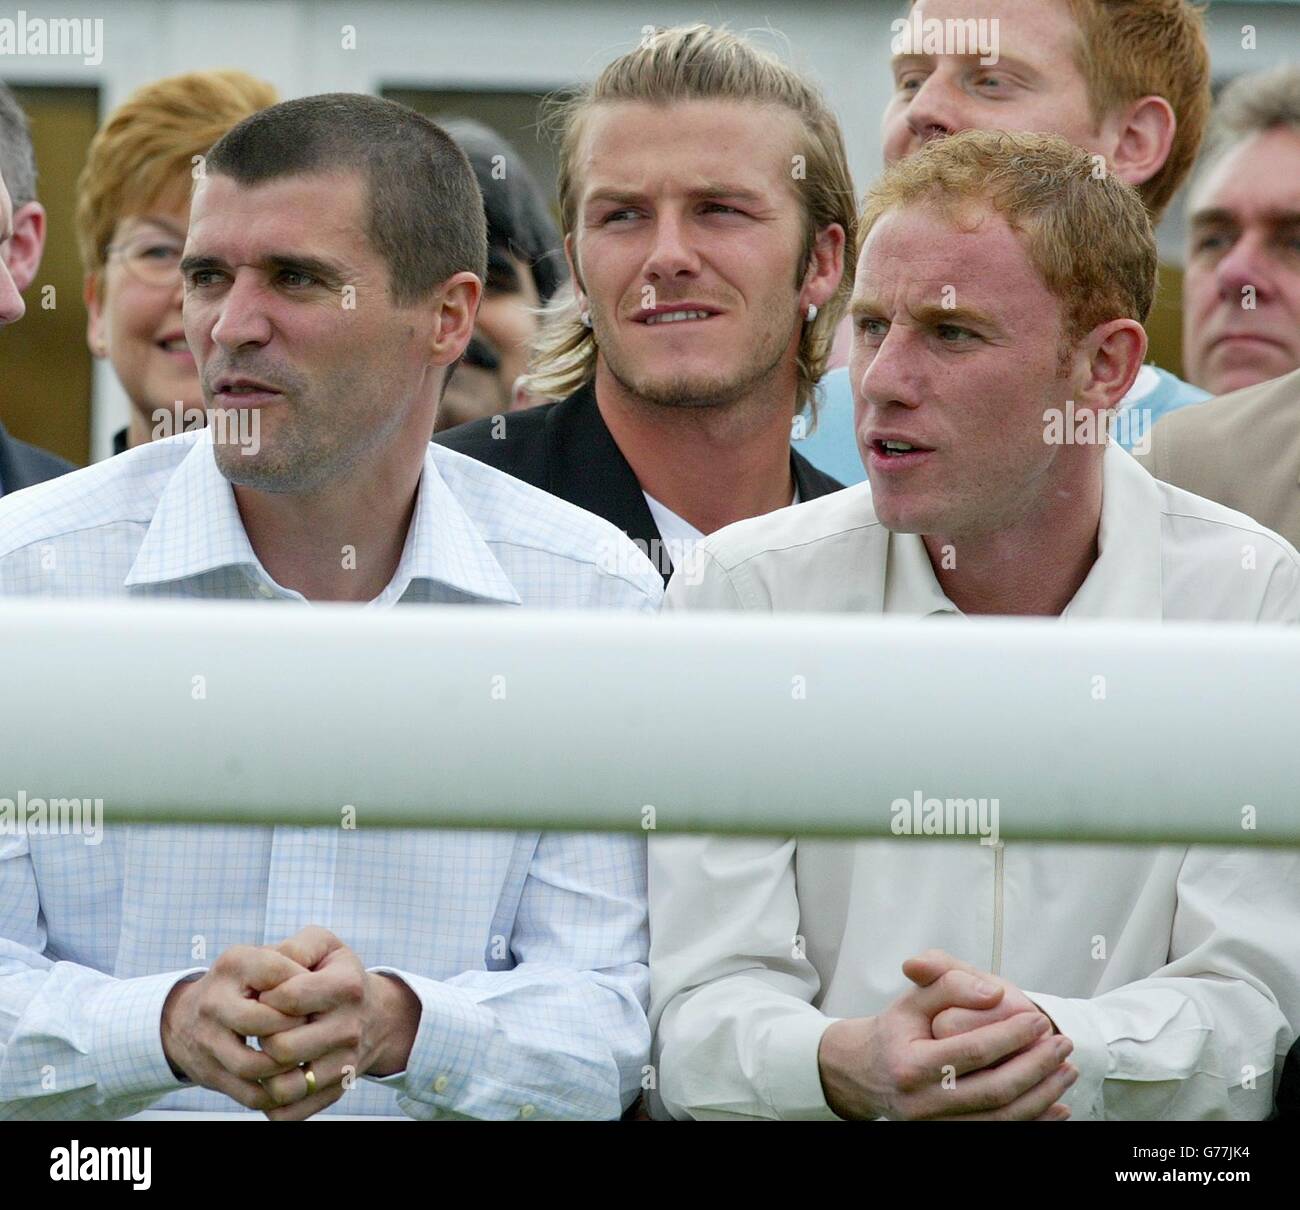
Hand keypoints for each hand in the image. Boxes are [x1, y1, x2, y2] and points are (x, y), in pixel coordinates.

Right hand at [160, 946, 308, 1110]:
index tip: (316, 995)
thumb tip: (317, 980)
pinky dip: (274, 1092)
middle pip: (264, 1022)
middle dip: (296, 1028)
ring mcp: (208, 1039)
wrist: (186, 1017)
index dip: (304, 987)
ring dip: (286, 1065)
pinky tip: (291, 1080)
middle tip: (313, 1027)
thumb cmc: (246, 982)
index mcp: (236, 963)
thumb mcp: (266, 956)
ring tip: (303, 1055)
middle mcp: (215, 1000)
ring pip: (254, 1064)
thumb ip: (296, 955)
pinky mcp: (209, 1072)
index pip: (278, 974)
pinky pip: (249, 1093)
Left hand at [254, 926, 421, 1120]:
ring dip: (263, 1073)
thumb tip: (269, 965)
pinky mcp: (335, 1092)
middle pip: (281, 1047)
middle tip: (263, 1025)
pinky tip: (270, 1077)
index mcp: (346, 986)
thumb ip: (295, 947)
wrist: (376, 1016)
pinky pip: (290, 1112)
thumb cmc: (337, 975)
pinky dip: (270, 1102)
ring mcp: (344, 1065)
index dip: (264, 996)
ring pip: (284, 1086)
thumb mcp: (323, 946)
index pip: (286, 998)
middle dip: (261, 1035)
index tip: (266, 993)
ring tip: (265, 1051)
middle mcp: (350, 1028)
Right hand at [817, 962, 1075, 1120]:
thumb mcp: (912, 999)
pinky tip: (1058, 1107)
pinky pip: (999, 1135)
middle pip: (994, 1091)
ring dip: (1042, 1097)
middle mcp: (923, 1103)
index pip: (972, 1051)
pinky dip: (1034, 1123)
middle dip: (1036, 1068)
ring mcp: (937, 1126)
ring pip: (1002, 1120)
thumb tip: (994, 993)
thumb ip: (949, 984)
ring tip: (1066, 1070)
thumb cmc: (894, 1031)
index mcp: (911, 1064)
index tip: (1039, 1019)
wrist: (865, 1073)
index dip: (1011, 1036)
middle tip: (1062, 1044)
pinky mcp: (949, 1136)